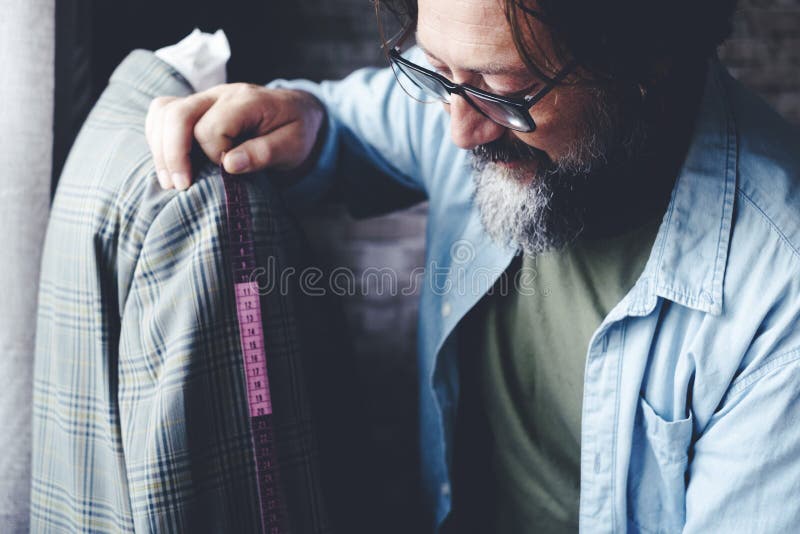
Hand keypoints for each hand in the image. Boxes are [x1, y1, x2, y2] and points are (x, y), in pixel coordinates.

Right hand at [145, 83, 325, 189]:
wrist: (296, 111)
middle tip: (181, 187)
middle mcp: (220, 93)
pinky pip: (161, 115)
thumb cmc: (296, 130)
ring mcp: (204, 98)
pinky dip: (158, 140)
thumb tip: (229, 165)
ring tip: (171, 182)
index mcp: (246, 101)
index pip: (211, 127)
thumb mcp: (294, 145)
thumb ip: (264, 153)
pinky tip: (168, 167)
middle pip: (178, 114)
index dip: (214, 155)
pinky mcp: (195, 107)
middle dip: (173, 154)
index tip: (229, 172)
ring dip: (160, 148)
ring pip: (163, 111)